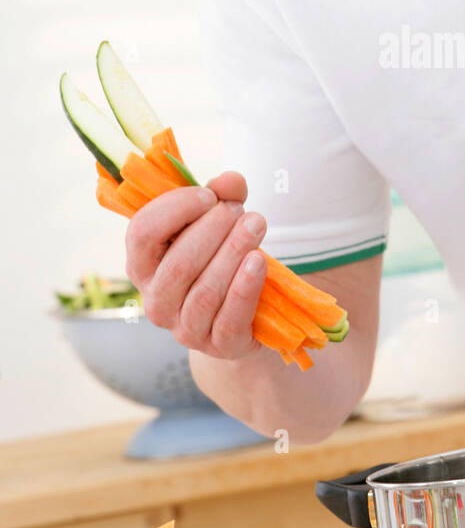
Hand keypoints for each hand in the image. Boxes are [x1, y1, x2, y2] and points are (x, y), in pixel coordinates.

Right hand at [125, 170, 268, 358]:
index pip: (142, 234)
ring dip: (233, 252)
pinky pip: (229, 318)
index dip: (175, 209)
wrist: (249, 313)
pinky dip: (245, 287)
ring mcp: (185, 329)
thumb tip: (230, 182)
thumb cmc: (222, 258)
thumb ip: (222, 197)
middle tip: (241, 211)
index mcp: (143, 266)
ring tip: (256, 225)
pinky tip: (259, 261)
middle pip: (178, 264)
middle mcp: (156, 302)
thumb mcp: (219, 223)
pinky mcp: (219, 346)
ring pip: (205, 291)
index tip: (210, 195)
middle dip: (213, 230)